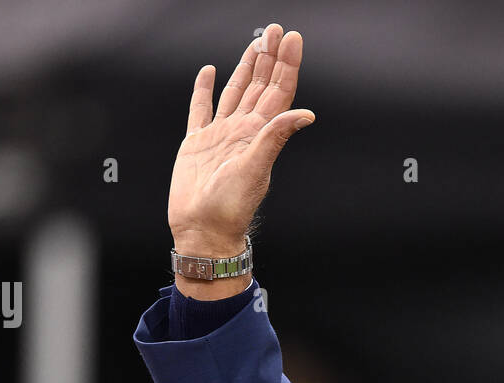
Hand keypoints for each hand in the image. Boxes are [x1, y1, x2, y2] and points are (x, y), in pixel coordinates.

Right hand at [168, 23, 313, 254]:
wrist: (202, 230)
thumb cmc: (229, 208)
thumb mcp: (256, 169)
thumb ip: (275, 137)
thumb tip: (306, 114)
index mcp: (259, 135)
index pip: (278, 92)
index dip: (286, 65)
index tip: (293, 38)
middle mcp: (242, 131)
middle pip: (260, 86)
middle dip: (269, 57)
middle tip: (277, 30)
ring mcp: (220, 135)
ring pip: (236, 92)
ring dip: (246, 68)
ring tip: (256, 44)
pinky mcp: (197, 143)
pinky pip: (201, 109)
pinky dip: (204, 89)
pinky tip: (209, 72)